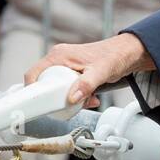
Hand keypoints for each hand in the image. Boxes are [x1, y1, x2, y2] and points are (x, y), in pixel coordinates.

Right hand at [24, 34, 154, 106]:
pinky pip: (68, 88)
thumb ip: (86, 85)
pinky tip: (92, 98)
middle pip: (45, 84)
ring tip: (88, 100)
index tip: (38, 104)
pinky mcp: (73, 73)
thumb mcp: (100, 72)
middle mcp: (59, 59)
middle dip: (58, 98)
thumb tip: (72, 98)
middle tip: (72, 105)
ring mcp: (66, 66)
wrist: (128, 54)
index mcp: (59, 55)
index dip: (32, 90)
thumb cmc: (115, 56)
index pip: (34, 74)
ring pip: (58, 88)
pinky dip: (78, 96)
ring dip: (71, 99)